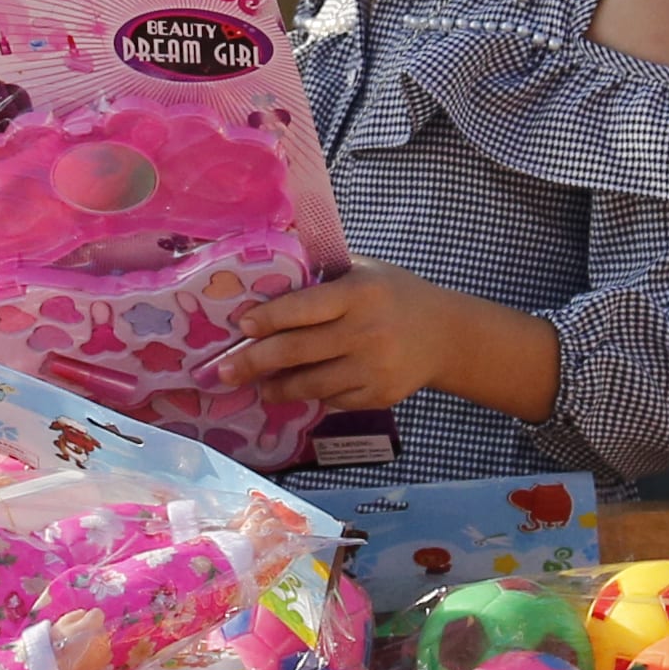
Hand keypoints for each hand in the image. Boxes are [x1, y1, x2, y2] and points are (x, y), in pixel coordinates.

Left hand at [225, 265, 557, 421]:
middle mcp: (366, 332)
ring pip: (311, 384)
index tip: (241, 325)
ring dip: (276, 387)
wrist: (445, 335)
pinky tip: (292, 390)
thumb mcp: (364, 270)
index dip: (270, 318)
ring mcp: (373, 368)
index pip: (305, 308)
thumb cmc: (394, 294)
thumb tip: (266, 269)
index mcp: (359, 294)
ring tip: (255, 386)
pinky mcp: (378, 396)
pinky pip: (332, 400)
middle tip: (223, 370)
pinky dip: (310, 395)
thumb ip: (322, 271)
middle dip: (255, 361)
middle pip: (299, 351)